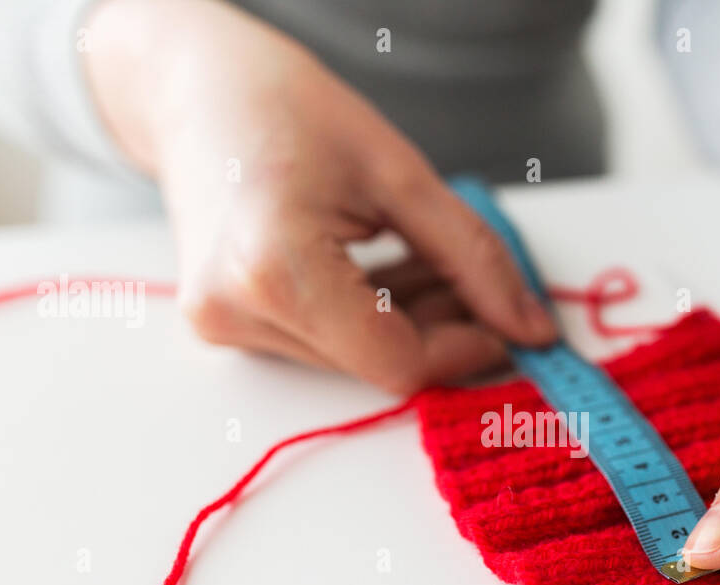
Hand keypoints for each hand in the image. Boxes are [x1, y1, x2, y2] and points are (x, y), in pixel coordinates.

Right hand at [84, 0, 554, 392]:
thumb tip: (529, 326)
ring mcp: (222, 324)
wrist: (189, 87)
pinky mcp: (223, 324)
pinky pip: (321, 343)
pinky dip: (368, 317)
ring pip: (352, 359)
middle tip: (476, 281)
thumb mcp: (400, 174)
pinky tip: (385, 270)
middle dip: (440, 330)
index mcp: (275, 268)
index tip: (507, 325)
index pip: (396, 360)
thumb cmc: (283, 106)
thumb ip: (473, 258)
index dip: (463, 349)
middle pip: (376, 363)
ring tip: (427, 259)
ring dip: (407, 323)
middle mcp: (236, 311)